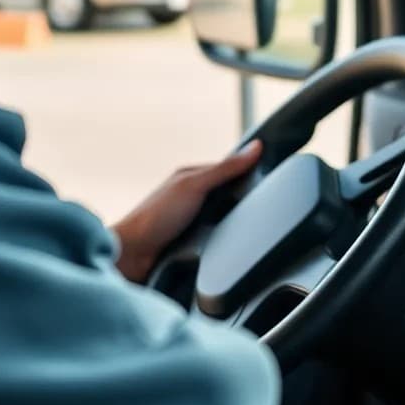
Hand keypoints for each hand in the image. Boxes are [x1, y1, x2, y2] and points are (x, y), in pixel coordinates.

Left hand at [112, 140, 262, 282]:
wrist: (130, 258)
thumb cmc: (155, 217)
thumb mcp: (194, 186)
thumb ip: (225, 169)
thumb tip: (256, 147)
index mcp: (192, 178)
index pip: (230, 170)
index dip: (250, 173)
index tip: (274, 176)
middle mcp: (193, 199)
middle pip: (230, 196)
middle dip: (245, 203)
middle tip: (266, 207)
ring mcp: (193, 223)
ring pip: (227, 221)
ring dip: (235, 226)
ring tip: (251, 230)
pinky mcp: (193, 246)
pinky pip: (219, 242)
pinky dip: (226, 244)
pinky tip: (234, 248)